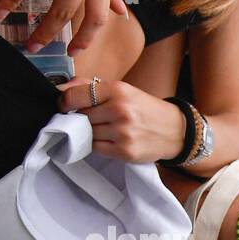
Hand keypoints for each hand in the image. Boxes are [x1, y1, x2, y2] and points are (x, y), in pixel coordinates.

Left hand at [59, 78, 185, 161]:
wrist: (176, 131)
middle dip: (82, 118)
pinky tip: (111, 140)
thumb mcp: (124, 91)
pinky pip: (97, 148)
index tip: (66, 106)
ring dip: (91, 132)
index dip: (65, 102)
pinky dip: (99, 144)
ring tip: (107, 129)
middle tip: (96, 118)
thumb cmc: (146, 109)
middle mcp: (120, 110)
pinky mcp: (125, 152)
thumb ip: (91, 87)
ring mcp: (123, 133)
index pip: (75, 96)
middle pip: (81, 116)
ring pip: (88, 133)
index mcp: (118, 90)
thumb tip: (62, 89)